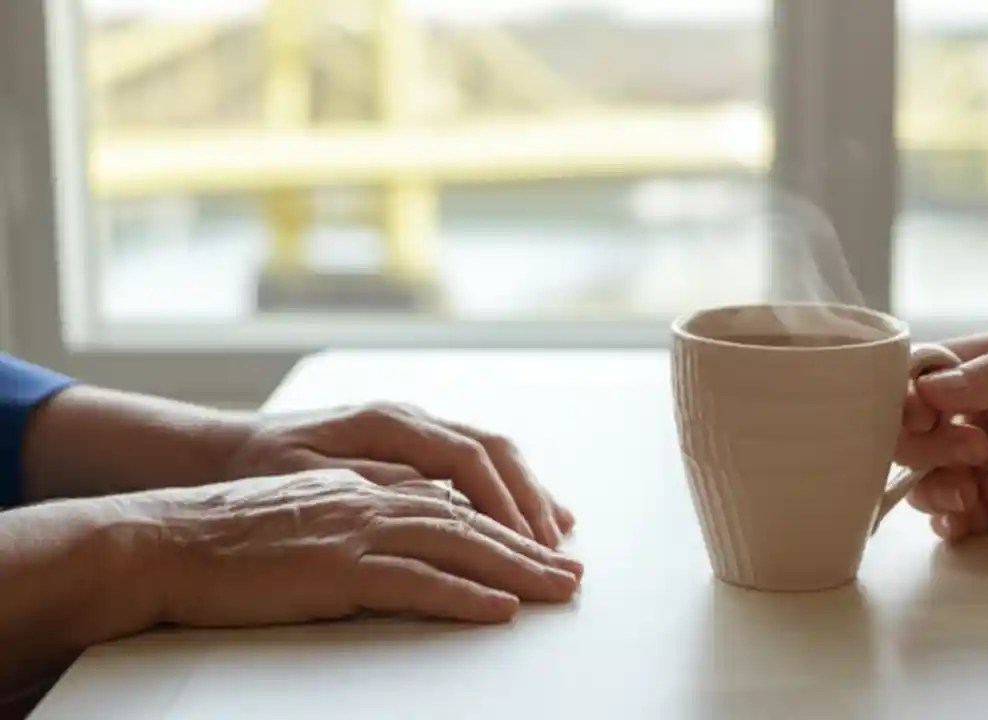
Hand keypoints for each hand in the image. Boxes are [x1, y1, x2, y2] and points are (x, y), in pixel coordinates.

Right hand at [143, 470, 582, 625]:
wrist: (168, 539)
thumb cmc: (235, 531)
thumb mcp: (314, 506)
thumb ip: (368, 504)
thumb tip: (421, 516)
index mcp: (369, 482)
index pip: (457, 497)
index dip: (509, 520)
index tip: (546, 544)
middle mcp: (372, 497)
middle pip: (471, 518)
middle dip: (529, 547)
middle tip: (573, 575)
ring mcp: (356, 530)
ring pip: (457, 544)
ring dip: (515, 570)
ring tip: (557, 592)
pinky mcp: (336, 569)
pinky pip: (415, 582)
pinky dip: (463, 595)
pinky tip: (498, 609)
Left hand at [222, 403, 573, 548]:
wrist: (223, 450)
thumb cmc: (257, 469)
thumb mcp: (305, 479)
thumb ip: (372, 483)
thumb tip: (433, 495)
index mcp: (388, 422)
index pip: (468, 459)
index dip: (504, 503)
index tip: (526, 544)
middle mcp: (410, 419)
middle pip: (493, 453)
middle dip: (531, 502)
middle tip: (557, 551)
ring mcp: (414, 430)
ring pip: (491, 456)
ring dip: (527, 495)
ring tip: (558, 535)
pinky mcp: (411, 448)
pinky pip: (473, 466)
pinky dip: (505, 492)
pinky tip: (524, 516)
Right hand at [896, 332, 987, 545]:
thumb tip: (929, 387)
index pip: (922, 373)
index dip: (906, 394)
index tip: (923, 416)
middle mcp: (980, 414)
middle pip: (910, 426)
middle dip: (922, 444)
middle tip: (971, 456)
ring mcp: (985, 464)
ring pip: (922, 473)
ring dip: (929, 484)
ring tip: (968, 494)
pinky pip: (947, 516)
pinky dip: (942, 521)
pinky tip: (962, 523)